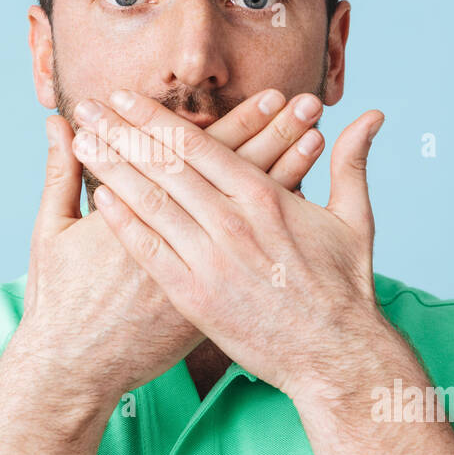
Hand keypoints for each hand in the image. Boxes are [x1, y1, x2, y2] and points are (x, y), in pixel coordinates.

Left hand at [68, 88, 388, 402]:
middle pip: (164, 165)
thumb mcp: (354, 219)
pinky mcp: (195, 296)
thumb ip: (351, 163)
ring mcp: (211, 260)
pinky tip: (98, 199)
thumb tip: (372, 117)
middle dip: (121, 132)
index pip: (198, 145)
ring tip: (81, 141)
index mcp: (264, 197)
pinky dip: (123, 223)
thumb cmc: (345, 288)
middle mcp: (232, 222)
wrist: (335, 356)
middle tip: (88, 107)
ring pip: (150, 201)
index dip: (156, 118)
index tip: (126, 98)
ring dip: (111, 167)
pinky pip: (150, 251)